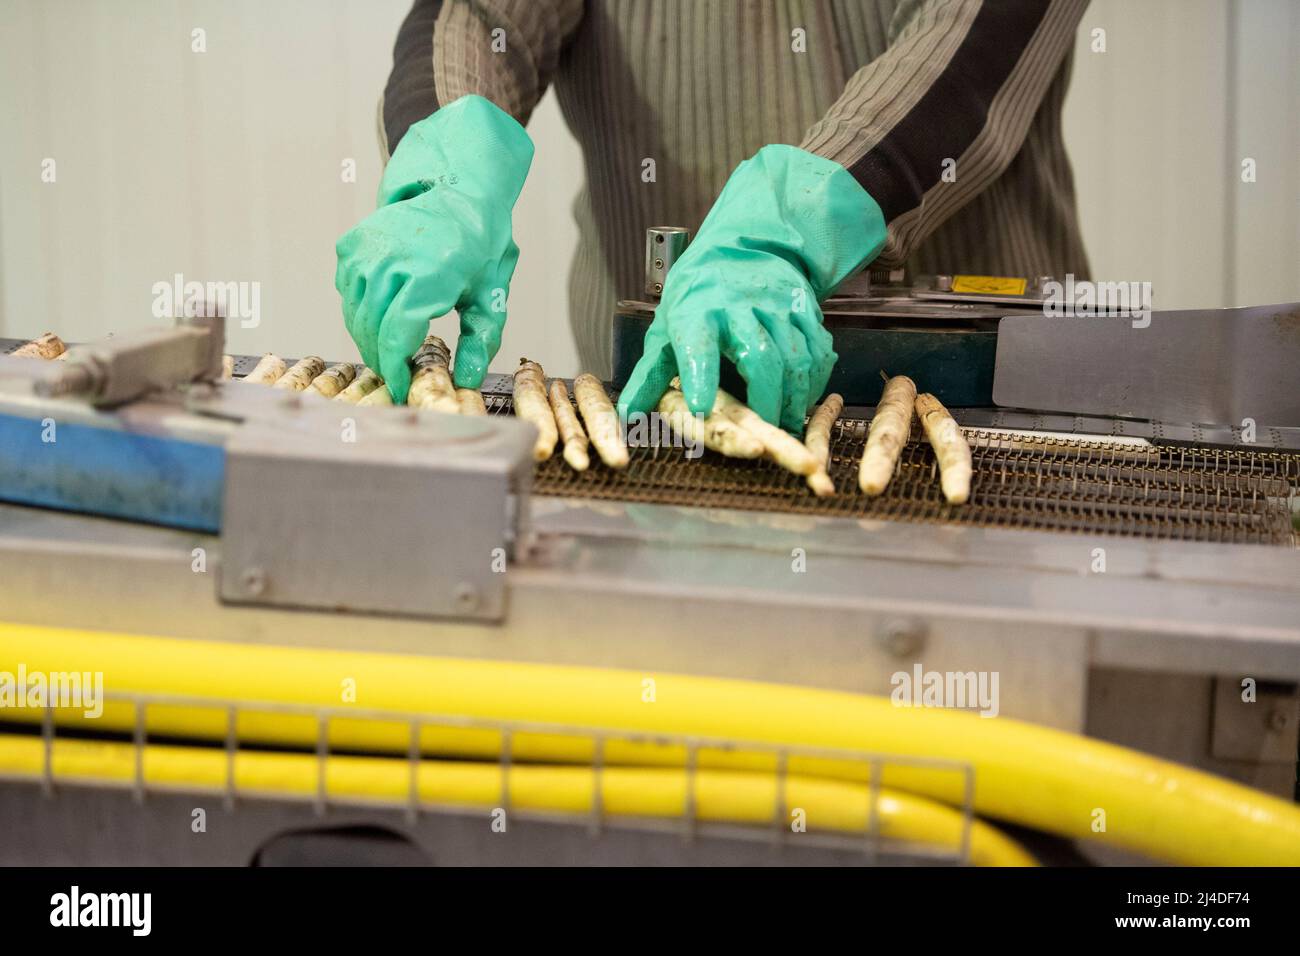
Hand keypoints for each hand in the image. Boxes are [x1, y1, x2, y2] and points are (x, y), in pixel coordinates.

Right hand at [335, 95, 532, 401]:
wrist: (460, 192)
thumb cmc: (480, 247)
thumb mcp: (492, 295)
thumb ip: (481, 340)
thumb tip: (466, 379)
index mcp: (430, 273)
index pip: (396, 335)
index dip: (394, 369)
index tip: (400, 387)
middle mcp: (392, 258)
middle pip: (371, 329)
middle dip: (382, 359)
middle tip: (397, 373)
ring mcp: (367, 248)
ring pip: (354, 313)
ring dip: (368, 338)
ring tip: (390, 349)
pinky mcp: (352, 243)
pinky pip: (346, 291)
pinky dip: (359, 310)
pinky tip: (381, 314)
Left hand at [617, 145, 885, 432]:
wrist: (743, 246)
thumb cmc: (698, 296)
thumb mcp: (666, 328)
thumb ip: (648, 375)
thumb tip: (628, 414)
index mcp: (697, 311)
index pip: (698, 344)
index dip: (700, 376)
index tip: (699, 405)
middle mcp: (740, 305)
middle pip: (760, 358)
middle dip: (765, 400)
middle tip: (764, 431)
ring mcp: (777, 305)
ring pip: (795, 358)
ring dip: (794, 399)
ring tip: (785, 424)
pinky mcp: (805, 308)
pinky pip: (818, 351)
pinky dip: (814, 382)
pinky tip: (802, 399)